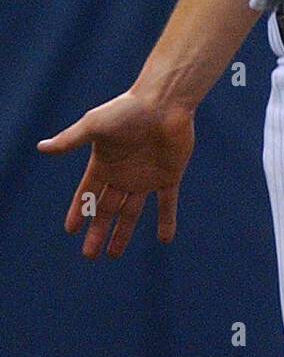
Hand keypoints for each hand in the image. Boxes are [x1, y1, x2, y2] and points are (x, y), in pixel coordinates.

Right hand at [38, 91, 195, 257]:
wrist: (164, 101)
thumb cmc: (128, 109)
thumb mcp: (95, 125)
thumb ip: (71, 140)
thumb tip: (41, 148)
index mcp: (105, 163)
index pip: (87, 194)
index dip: (78, 211)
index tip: (70, 230)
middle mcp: (124, 173)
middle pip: (106, 209)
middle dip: (97, 231)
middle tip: (89, 255)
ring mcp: (146, 176)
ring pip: (132, 212)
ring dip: (124, 233)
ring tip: (113, 254)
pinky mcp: (169, 175)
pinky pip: (167, 203)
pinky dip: (166, 221)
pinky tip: (165, 239)